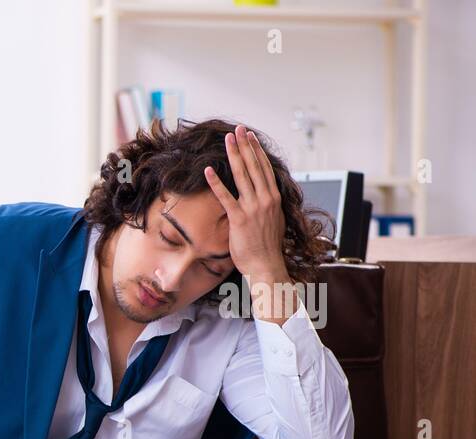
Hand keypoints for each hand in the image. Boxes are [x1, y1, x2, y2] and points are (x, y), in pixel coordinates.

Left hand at [204, 124, 293, 307]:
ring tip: (228, 139)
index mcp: (274, 198)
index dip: (256, 151)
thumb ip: (268, 205)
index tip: (250, 137)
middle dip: (245, 145)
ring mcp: (253, 208)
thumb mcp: (274, 220)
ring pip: (242, 175)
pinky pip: (226, 197)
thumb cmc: (267, 246)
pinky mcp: (239, 218)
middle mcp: (265, 199)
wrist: (266, 265)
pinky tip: (207, 170)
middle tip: (238, 129)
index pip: (264, 168)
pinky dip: (216, 183)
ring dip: (234, 155)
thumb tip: (265, 196)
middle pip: (254, 166)